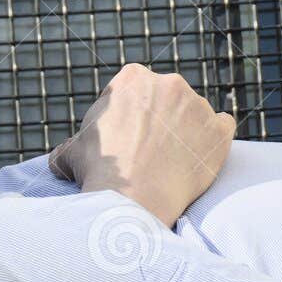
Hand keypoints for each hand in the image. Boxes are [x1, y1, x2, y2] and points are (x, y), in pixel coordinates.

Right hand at [49, 64, 234, 227]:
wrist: (133, 202)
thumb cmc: (99, 174)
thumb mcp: (70, 153)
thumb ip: (71, 145)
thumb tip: (59, 158)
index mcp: (132, 79)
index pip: (135, 89)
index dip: (129, 114)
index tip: (127, 136)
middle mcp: (169, 83)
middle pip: (167, 98)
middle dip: (160, 120)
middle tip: (149, 151)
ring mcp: (198, 106)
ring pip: (194, 113)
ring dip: (186, 131)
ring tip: (171, 163)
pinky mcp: (219, 130)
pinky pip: (222, 127)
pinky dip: (213, 141)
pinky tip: (197, 159)